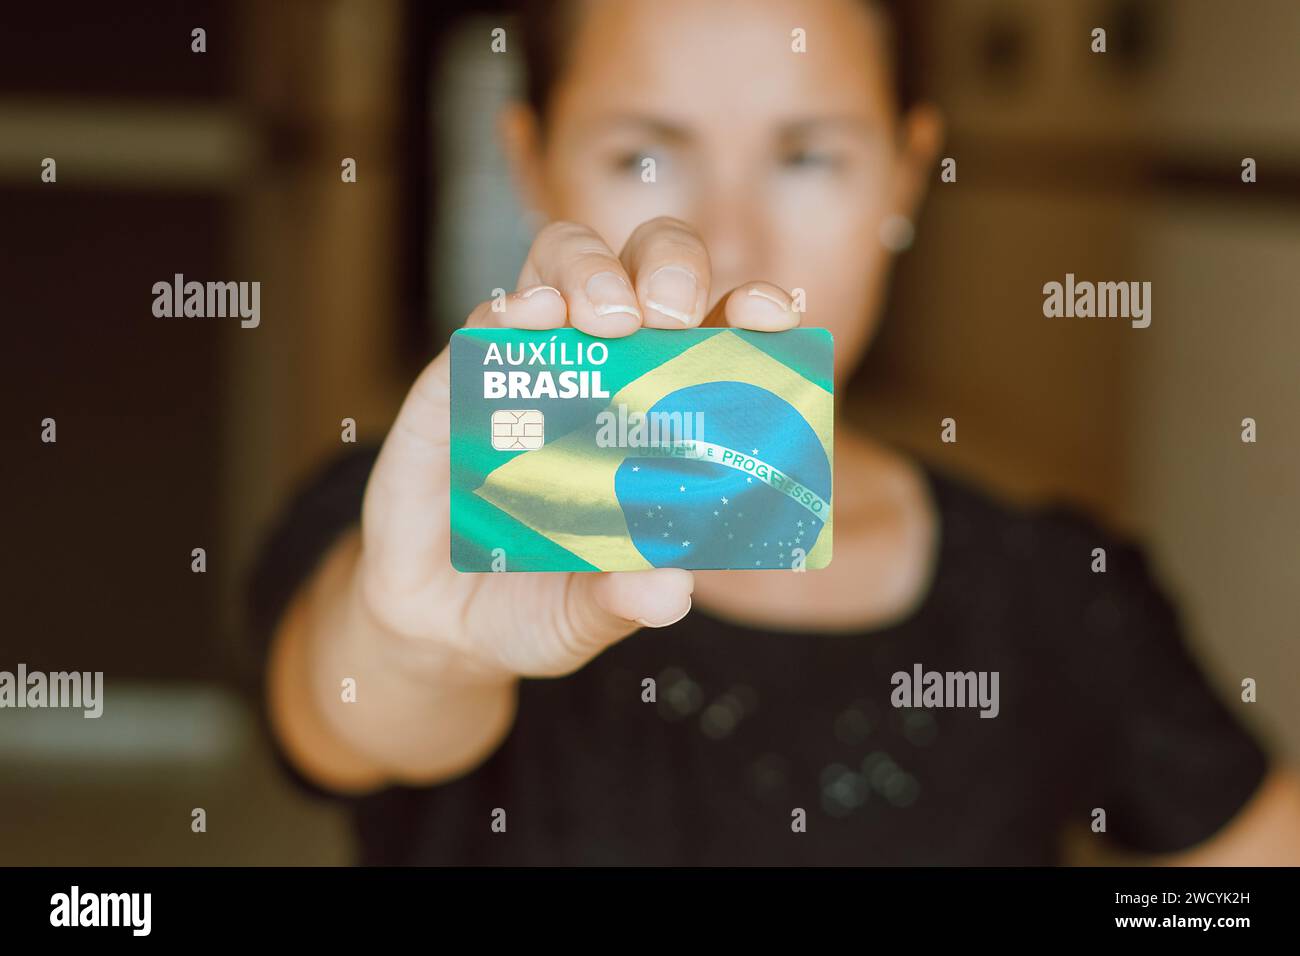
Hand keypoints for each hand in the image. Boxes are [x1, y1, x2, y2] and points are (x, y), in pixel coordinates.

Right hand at [356, 216, 799, 678]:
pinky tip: (526, 319)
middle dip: (671, 268)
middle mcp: (604, 371)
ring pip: (566, 263)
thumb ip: (625, 600)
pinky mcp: (459, 380)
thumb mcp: (587, 616)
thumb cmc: (539, 603)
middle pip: (649, 270)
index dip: (751, 309)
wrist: (440, 622)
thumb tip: (671, 590)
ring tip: (605, 317)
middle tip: (671, 314)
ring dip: (590, 271)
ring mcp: (532, 365)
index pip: (721, 335)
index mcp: (663, 414)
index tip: (767, 314)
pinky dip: (509, 309)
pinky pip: (485, 321)